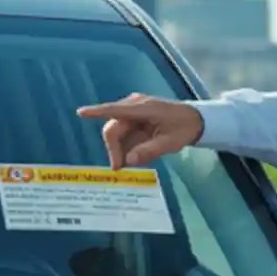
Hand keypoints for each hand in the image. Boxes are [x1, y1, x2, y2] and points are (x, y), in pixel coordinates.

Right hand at [76, 93, 203, 168]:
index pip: (115, 110)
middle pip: (113, 129)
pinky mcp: (135, 117)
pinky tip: (138, 154)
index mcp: (143, 108)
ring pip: (118, 133)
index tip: (80, 113)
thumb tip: (128, 161)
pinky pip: (125, 133)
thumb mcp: (170, 143)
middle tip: (120, 169)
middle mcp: (135, 106)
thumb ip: (149, 151)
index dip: (96, 112)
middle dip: (114, 150)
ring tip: (133, 163)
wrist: (197, 120)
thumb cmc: (184, 128)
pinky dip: (127, 146)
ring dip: (121, 149)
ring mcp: (134, 111)